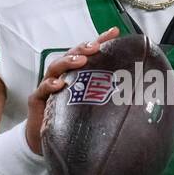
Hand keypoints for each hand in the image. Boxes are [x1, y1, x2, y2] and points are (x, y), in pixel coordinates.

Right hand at [27, 27, 118, 153]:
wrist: (46, 141)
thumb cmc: (72, 122)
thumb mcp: (93, 108)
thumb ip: (108, 99)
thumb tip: (135, 96)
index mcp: (77, 75)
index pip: (89, 54)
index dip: (100, 40)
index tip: (114, 32)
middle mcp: (63, 76)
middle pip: (71, 55)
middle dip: (83, 48)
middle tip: (95, 46)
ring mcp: (49, 86)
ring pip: (56, 67)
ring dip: (68, 62)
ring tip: (80, 61)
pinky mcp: (38, 99)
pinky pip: (42, 89)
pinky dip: (50, 85)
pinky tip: (60, 85)